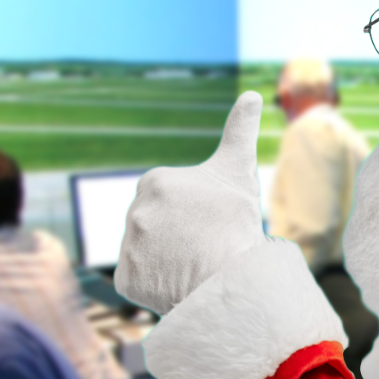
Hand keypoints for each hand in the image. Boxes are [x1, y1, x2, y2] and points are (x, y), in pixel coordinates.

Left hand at [115, 93, 265, 315]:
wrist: (228, 276)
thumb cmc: (236, 222)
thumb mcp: (240, 170)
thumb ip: (240, 130)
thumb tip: (253, 94)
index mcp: (155, 181)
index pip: (173, 200)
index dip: (196, 213)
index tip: (213, 222)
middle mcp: (134, 210)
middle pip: (160, 226)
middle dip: (179, 236)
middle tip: (207, 247)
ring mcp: (128, 247)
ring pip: (150, 253)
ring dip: (168, 260)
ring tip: (195, 267)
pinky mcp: (126, 280)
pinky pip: (140, 281)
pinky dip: (157, 284)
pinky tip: (179, 283)